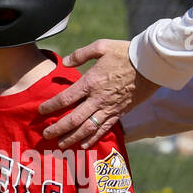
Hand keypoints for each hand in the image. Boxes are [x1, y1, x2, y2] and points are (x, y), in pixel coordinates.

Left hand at [37, 39, 157, 148]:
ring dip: (72, 138)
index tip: (40, 112)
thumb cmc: (125, 52)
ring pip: (87, 129)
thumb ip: (81, 54)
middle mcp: (98, 99)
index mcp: (90, 82)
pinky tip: (84, 145)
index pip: (65, 98)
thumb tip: (65, 62)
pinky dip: (93, 139)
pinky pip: (104, 129)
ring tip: (61, 144)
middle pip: (73, 119)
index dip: (51, 107)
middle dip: (58, 128)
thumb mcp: (101, 46)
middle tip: (46, 135)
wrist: (151, 64)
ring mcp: (109, 108)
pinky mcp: (119, 113)